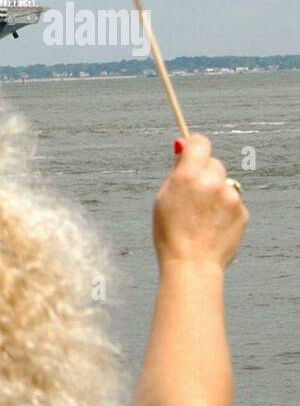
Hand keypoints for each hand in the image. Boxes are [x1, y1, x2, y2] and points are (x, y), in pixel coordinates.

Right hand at [153, 135, 248, 271]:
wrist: (192, 263)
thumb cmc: (171, 234)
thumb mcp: (163, 198)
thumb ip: (176, 170)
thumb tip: (182, 147)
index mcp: (188, 176)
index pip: (199, 142)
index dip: (194, 146)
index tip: (190, 152)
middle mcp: (212, 182)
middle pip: (213, 163)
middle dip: (204, 173)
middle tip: (191, 195)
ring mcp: (231, 197)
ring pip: (224, 183)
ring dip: (215, 192)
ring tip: (201, 215)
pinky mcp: (242, 211)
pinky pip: (233, 201)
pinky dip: (224, 209)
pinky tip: (212, 224)